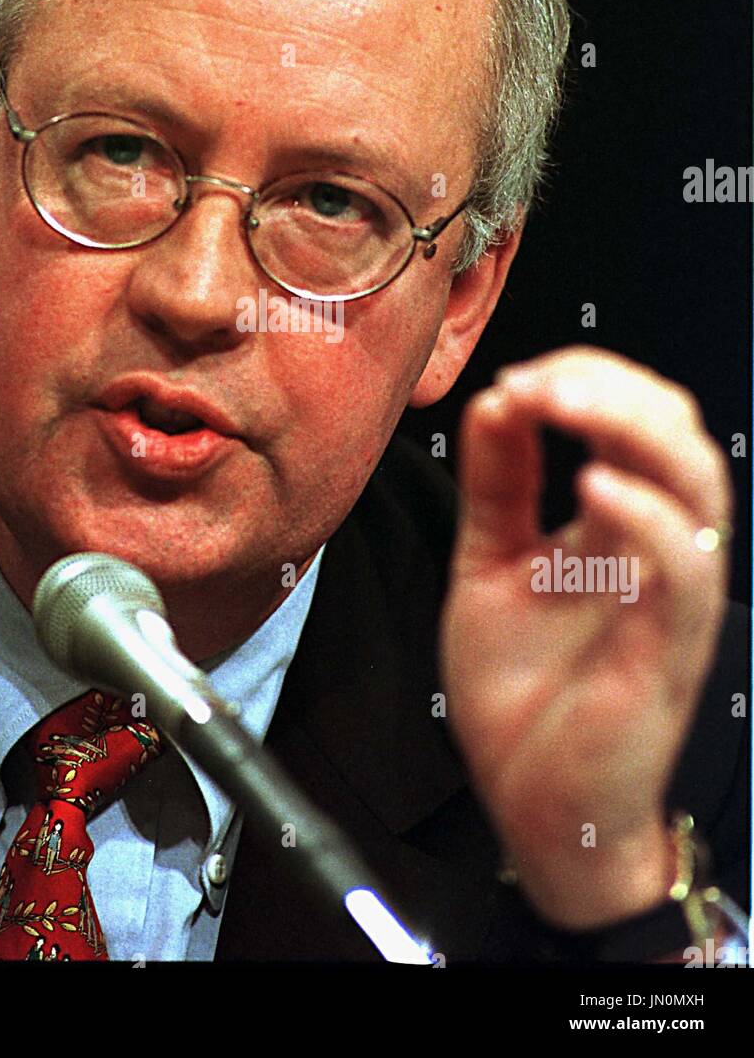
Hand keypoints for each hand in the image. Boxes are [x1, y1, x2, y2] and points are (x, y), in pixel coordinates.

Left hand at [439, 346, 731, 927]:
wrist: (529, 806)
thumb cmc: (521, 693)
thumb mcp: (489, 564)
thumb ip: (497, 485)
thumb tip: (494, 400)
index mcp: (615, 525)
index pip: (633, 419)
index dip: (585, 380)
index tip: (513, 382)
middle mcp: (653, 552)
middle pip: (676, 433)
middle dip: (611, 386)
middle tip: (537, 382)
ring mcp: (666, 599)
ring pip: (698, 487)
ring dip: (632, 429)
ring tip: (562, 404)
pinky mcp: (664, 652)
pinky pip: (683, 572)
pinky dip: (648, 518)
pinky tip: (592, 486)